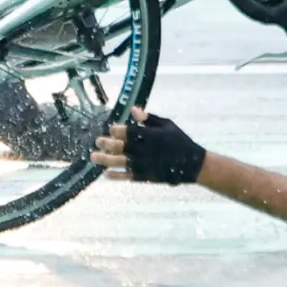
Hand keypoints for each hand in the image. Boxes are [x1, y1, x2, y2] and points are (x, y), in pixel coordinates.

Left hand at [90, 107, 206, 184]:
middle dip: (107, 144)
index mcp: (152, 136)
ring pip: (122, 162)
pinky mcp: (147, 176)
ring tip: (94, 157)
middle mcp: (147, 151)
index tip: (109, 128)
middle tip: (97, 141)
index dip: (117, 130)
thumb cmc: (179, 141)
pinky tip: (106, 174)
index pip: (130, 132)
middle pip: (123, 147)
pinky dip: (117, 175)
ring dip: (106, 160)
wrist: (193, 165)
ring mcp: (146, 165)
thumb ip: (149, 118)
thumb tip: (133, 109)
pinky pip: (129, 176)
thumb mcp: (167, 125)